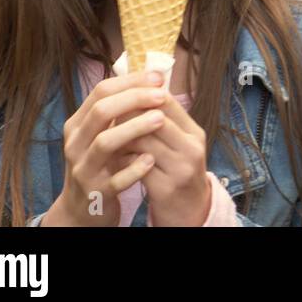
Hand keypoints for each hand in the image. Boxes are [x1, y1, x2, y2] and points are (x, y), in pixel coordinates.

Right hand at [43, 71, 168, 225]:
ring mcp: (83, 169)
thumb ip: (120, 113)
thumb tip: (152, 81)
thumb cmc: (100, 165)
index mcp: (78, 124)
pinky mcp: (96, 192)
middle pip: (101, 112)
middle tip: (162, 94)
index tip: (157, 77)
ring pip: (105, 142)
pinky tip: (151, 160)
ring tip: (160, 119)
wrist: (82, 210)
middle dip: (133, 99)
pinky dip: (134, 169)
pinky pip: (115, 179)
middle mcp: (76, 144)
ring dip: (135, 128)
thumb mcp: (103, 136)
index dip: (130, 81)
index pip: (100, 92)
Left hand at [115, 94, 210, 226]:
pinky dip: (122, 159)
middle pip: (155, 118)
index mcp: (194, 133)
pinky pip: (137, 167)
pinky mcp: (166, 189)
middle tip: (107, 115)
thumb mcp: (178, 143)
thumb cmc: (177, 170)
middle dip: (127, 115)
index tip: (120, 97)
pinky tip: (113, 158)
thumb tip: (132, 90)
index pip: (167, 101)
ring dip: (121, 136)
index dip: (139, 95)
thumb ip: (162, 120)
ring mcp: (180, 170)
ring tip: (107, 134)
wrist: (189, 211)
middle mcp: (192, 149)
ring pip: (143, 141)